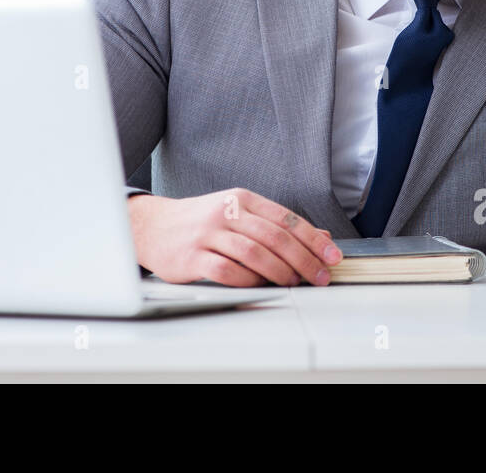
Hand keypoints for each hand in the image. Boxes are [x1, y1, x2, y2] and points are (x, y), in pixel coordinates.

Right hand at [128, 188, 341, 286]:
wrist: (153, 227)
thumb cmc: (201, 222)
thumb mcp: (240, 214)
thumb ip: (276, 225)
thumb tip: (321, 237)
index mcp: (242, 198)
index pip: (285, 217)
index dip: (313, 238)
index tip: (332, 256)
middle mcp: (226, 212)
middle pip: (274, 237)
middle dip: (303, 259)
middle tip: (320, 276)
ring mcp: (207, 234)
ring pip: (253, 253)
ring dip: (279, 272)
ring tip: (294, 283)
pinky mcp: (192, 257)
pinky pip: (226, 271)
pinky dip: (247, 281)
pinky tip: (259, 286)